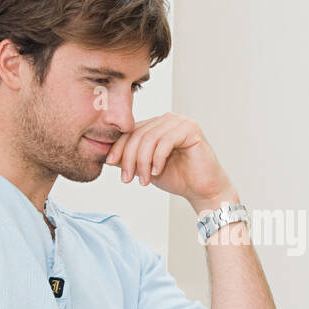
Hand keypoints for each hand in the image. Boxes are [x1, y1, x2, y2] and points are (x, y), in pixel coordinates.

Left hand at [105, 113, 231, 204]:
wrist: (202, 189)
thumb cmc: (178, 177)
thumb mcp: (145, 168)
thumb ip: (129, 159)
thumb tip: (106, 156)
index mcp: (156, 125)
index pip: (130, 131)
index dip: (118, 147)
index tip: (110, 164)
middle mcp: (168, 119)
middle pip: (138, 134)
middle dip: (129, 158)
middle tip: (127, 179)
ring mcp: (180, 122)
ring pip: (150, 138)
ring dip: (142, 162)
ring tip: (143, 180)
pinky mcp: (191, 129)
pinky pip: (165, 141)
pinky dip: (157, 159)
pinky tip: (156, 172)